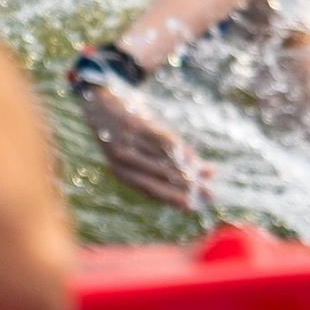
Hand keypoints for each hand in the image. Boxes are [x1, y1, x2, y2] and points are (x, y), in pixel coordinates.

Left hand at [78, 82, 209, 210]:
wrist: (100, 103)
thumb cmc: (123, 133)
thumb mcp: (134, 152)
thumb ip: (161, 165)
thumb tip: (192, 178)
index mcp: (122, 172)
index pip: (151, 190)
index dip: (172, 198)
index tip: (192, 206)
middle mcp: (124, 160)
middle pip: (161, 176)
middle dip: (187, 186)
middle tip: (209, 193)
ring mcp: (129, 141)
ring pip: (164, 160)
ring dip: (188, 169)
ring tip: (208, 174)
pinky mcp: (135, 123)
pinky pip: (161, 139)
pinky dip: (179, 148)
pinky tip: (192, 155)